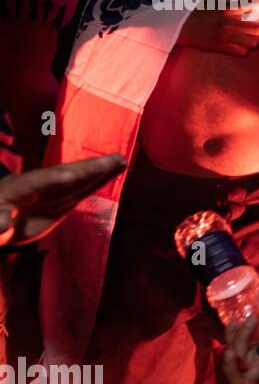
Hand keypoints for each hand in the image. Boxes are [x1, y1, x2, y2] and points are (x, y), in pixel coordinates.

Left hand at [0, 154, 127, 245]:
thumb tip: (2, 224)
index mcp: (19, 188)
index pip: (39, 182)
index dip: (53, 180)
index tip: (70, 176)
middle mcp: (40, 186)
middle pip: (67, 174)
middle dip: (88, 168)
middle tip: (113, 159)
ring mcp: (54, 192)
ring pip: (80, 179)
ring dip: (100, 170)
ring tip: (121, 160)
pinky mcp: (63, 201)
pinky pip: (84, 189)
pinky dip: (99, 181)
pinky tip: (114, 172)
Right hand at [176, 0, 258, 56]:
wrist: (179, 26)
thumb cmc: (195, 10)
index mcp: (226, 8)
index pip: (252, 2)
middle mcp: (229, 22)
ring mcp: (225, 36)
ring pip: (253, 42)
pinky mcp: (221, 47)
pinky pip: (242, 52)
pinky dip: (246, 50)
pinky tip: (246, 46)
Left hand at [219, 310, 258, 383]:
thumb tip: (250, 377)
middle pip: (239, 381)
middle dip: (232, 366)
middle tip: (232, 350)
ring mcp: (255, 361)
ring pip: (234, 359)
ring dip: (241, 337)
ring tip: (255, 319)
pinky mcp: (249, 347)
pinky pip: (232, 344)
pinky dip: (234, 332)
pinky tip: (238, 322)